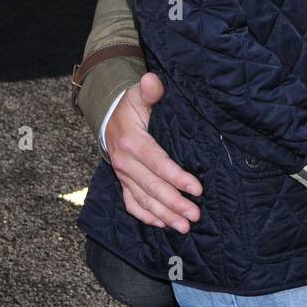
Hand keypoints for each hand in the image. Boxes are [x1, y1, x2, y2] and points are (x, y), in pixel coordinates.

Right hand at [106, 73, 203, 232]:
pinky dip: (147, 216)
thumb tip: (153, 80)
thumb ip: (150, 91)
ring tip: (184, 226)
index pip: (158, 163)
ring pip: (143, 200)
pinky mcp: (123, 183)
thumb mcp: (139, 95)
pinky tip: (164, 224)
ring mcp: (123, 176)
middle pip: (152, 187)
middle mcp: (125, 163)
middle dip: (174, 203)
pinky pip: (132, 205)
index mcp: (132, 142)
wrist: (109, 118)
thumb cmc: (131, 107)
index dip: (177, 178)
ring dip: (164, 215)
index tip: (197, 189)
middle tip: (195, 214)